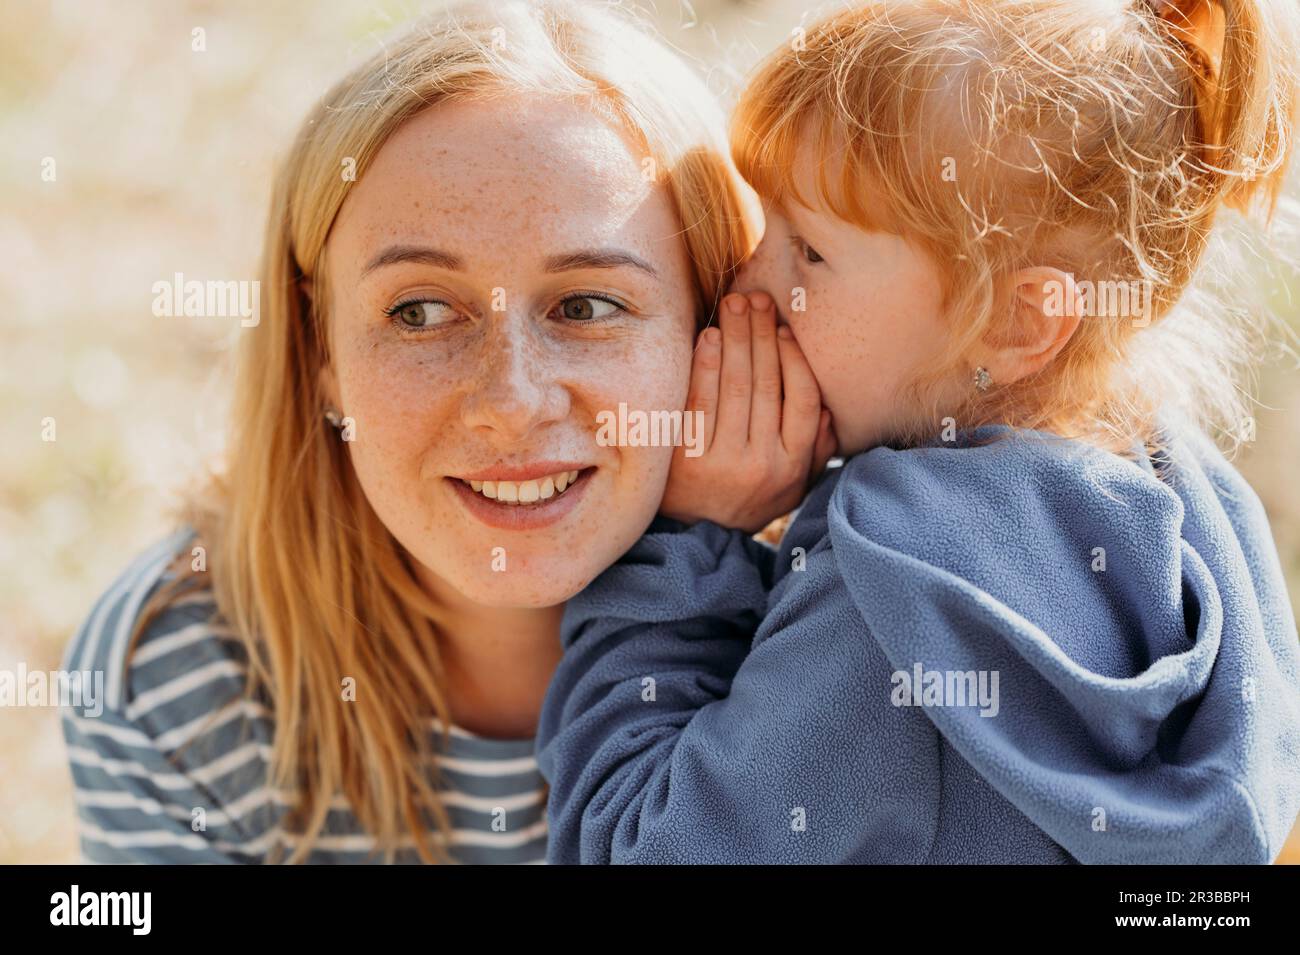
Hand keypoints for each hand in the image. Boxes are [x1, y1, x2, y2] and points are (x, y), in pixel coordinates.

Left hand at [660, 290, 836, 532]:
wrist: (698, 534)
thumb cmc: (750, 498)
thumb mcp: (794, 485)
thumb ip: (816, 450)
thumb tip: (832, 414)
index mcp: (793, 467)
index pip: (804, 402)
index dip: (795, 360)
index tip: (785, 330)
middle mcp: (761, 465)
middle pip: (767, 386)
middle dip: (762, 335)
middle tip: (757, 300)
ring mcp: (722, 463)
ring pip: (734, 388)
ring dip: (735, 340)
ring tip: (733, 306)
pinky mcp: (686, 461)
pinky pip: (699, 402)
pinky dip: (704, 365)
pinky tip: (707, 337)